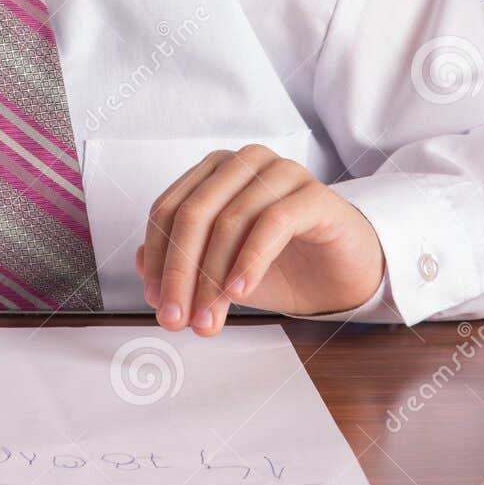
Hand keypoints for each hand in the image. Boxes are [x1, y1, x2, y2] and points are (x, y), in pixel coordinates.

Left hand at [134, 144, 383, 334]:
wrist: (343, 276)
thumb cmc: (280, 267)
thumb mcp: (220, 271)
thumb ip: (181, 262)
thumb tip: (140, 263)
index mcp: (213, 172)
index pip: (168, 210)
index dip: (157, 258)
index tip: (154, 302)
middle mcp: (244, 163)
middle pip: (192, 214)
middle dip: (179, 272)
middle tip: (175, 319)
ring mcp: (281, 172)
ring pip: (229, 221)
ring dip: (212, 278)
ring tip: (207, 321)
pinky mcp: (315, 194)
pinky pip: (273, 222)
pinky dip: (250, 260)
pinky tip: (239, 293)